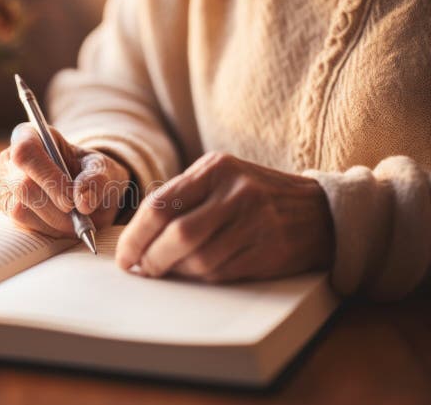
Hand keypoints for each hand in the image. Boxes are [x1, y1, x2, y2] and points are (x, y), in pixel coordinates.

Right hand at [0, 123, 130, 236]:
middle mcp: (10, 158)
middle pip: (23, 186)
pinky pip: (21, 224)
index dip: (48, 178)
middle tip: (80, 214)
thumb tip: (83, 202)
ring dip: (53, 221)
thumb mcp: (103, 169)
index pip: (26, 152)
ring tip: (74, 219)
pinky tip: (61, 223)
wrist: (83, 189)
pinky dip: (46, 229)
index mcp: (31, 135)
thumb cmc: (90, 172)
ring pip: (20, 209)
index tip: (72, 200)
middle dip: (56, 207)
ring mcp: (4, 184)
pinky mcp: (5, 207)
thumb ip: (98, 180)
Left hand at [116, 152, 333, 281]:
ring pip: (197, 259)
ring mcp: (255, 221)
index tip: (125, 256)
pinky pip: (220, 272)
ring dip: (176, 271)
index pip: (159, 205)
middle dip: (150, 258)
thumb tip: (137, 236)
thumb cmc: (256, 196)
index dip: (134, 236)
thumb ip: (181, 198)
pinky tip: (197, 271)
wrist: (320, 211)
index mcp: (215, 169)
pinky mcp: (268, 249)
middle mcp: (235, 192)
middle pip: (175, 235)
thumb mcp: (221, 179)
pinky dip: (201, 277)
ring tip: (170, 269)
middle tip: (141, 269)